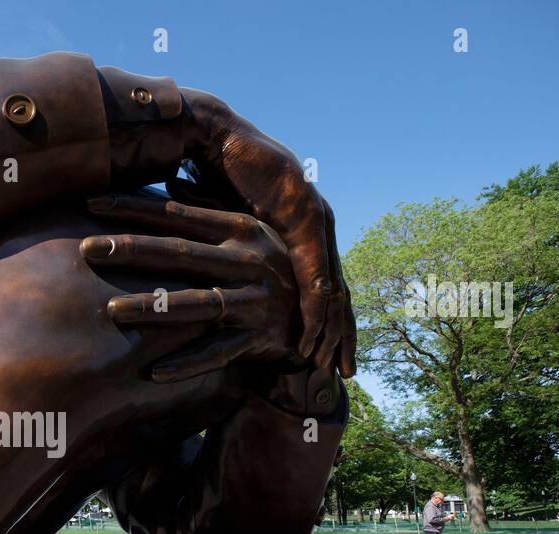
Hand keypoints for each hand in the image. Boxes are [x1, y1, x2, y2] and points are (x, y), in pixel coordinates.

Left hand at [81, 192, 298, 382]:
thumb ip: (209, 208)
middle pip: (181, 253)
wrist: (316, 318)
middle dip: (132, 250)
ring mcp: (253, 300)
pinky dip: (187, 364)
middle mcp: (247, 260)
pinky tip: (153, 373)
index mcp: (240, 229)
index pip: (176, 215)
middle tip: (87, 248)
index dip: (134, 209)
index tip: (92, 204)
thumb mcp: (248, 233)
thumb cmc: (270, 267)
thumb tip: (170, 178)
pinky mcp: (257, 338)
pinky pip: (217, 355)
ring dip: (154, 306)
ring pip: (197, 303)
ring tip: (110, 309)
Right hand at [176, 89, 354, 376]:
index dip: (328, 322)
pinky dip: (316, 308)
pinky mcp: (308, 217)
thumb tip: (224, 278)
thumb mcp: (231, 226)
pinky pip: (316, 274)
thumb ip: (240, 249)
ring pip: (334, 289)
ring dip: (334, 330)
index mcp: (303, 230)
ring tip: (330, 363)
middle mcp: (319, 227)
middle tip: (346, 371)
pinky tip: (315, 335)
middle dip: (344, 335)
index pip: (323, 286)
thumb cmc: (215, 175)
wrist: (212, 135)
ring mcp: (319, 221)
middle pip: (339, 293)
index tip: (327, 355)